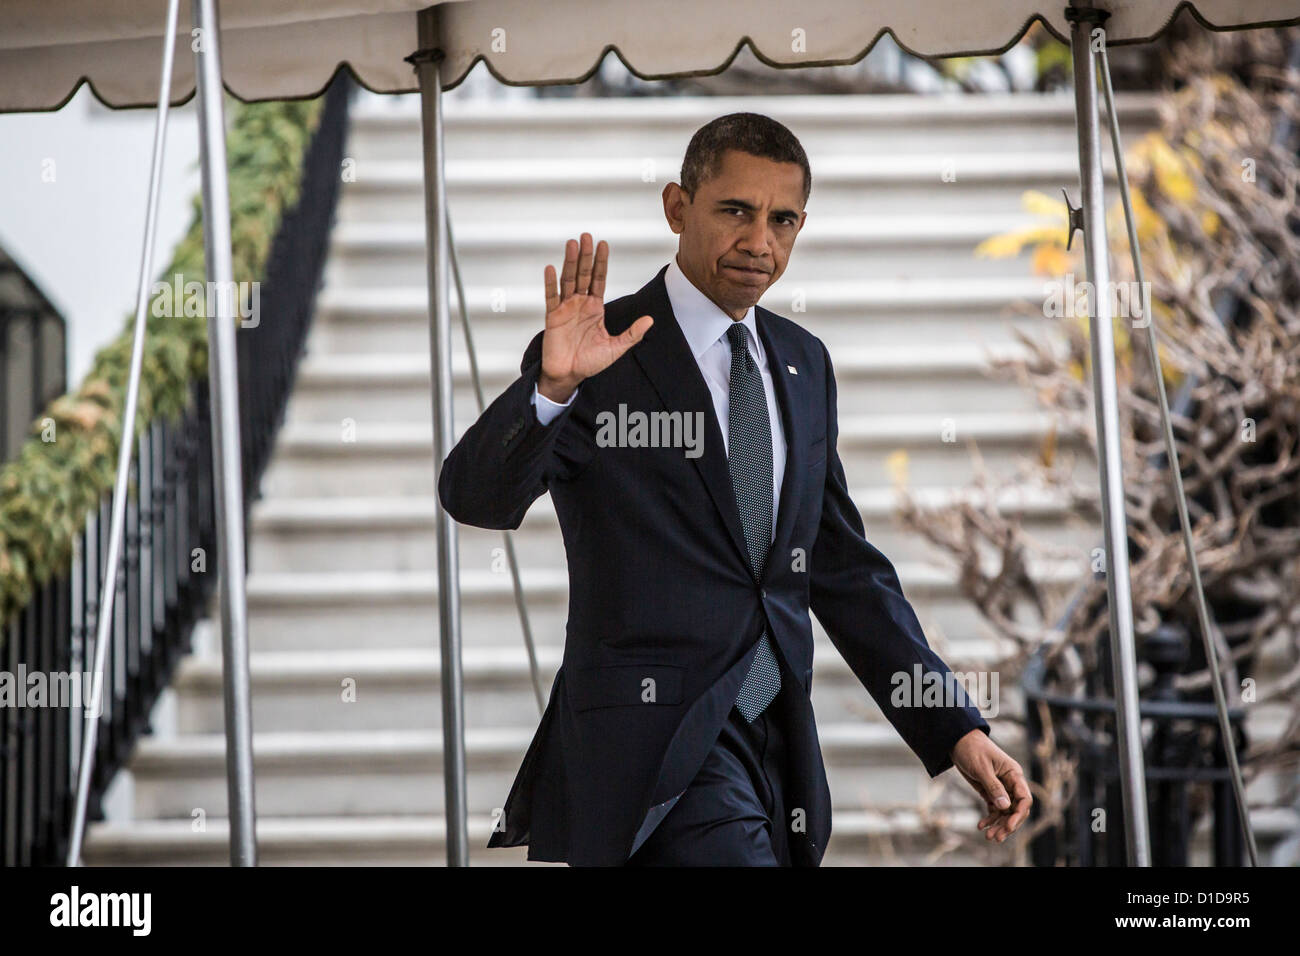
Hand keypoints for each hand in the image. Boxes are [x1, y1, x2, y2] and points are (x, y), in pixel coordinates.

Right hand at [538, 232, 652, 402]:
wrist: (570, 376)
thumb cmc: (590, 362)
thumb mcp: (616, 348)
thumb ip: (632, 334)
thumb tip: (650, 320)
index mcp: (595, 307)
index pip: (599, 279)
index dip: (601, 262)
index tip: (603, 244)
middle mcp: (580, 303)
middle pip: (583, 274)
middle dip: (585, 256)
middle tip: (586, 236)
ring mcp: (565, 308)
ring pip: (568, 280)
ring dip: (569, 262)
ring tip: (571, 244)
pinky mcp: (552, 317)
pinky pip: (551, 297)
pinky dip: (550, 283)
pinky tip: (551, 268)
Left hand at [950, 729, 1031, 843]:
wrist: (957, 741)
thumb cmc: (972, 749)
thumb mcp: (982, 768)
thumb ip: (993, 787)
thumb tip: (1005, 807)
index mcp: (1014, 774)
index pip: (1024, 798)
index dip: (1019, 814)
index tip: (1009, 826)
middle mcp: (1010, 783)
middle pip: (1015, 809)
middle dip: (1008, 824)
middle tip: (996, 837)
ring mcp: (1001, 788)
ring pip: (1005, 812)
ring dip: (998, 824)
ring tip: (989, 837)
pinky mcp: (990, 791)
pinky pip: (994, 808)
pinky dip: (990, 818)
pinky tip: (981, 826)